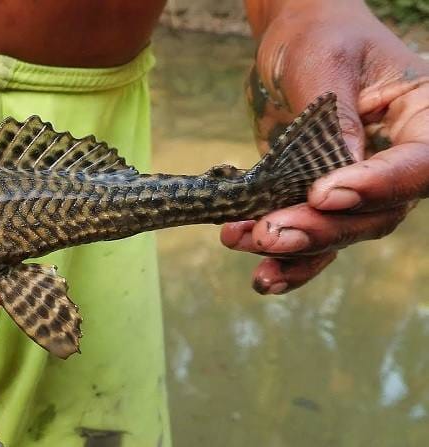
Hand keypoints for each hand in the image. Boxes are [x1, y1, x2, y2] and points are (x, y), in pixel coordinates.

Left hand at [223, 0, 428, 293]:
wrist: (293, 42)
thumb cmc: (318, 36)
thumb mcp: (325, 62)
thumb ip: (334, 119)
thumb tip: (337, 176)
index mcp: (423, 117)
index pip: (420, 164)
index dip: (376, 186)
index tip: (323, 192)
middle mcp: (399, 160)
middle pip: (378, 214)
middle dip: (321, 228)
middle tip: (269, 230)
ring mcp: (362, 186)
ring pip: (343, 234)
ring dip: (294, 249)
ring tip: (244, 241)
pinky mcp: (323, 200)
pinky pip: (318, 241)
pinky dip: (291, 262)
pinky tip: (263, 278)